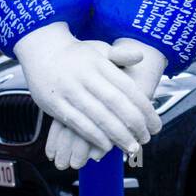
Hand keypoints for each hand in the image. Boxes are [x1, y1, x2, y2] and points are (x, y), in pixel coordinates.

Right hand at [13, 22, 159, 163]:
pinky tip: (106, 146)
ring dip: (116, 134)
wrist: (41, 50)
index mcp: (99, 63)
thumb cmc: (75, 54)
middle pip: (114, 102)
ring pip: (97, 115)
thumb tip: (140, 56)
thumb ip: (120, 54)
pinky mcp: (54, 104)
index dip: (143, 107)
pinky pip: (77, 123)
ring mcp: (68, 90)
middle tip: (146, 138)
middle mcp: (85, 76)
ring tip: (130, 146)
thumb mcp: (98, 48)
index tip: (154, 123)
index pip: (126, 87)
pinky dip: (92, 136)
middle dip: (133, 123)